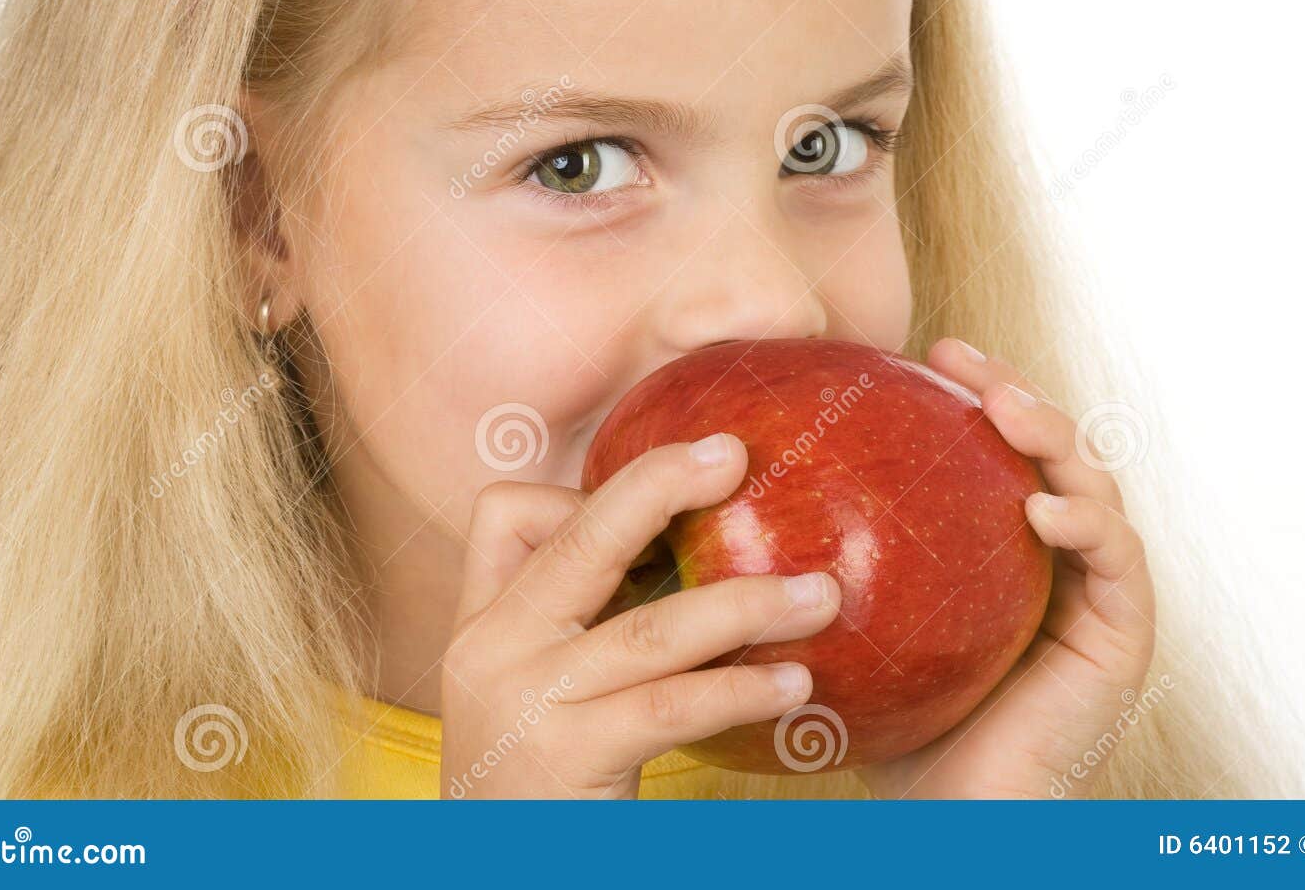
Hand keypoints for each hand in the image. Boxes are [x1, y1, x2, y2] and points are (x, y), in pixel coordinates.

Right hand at [440, 433, 841, 797]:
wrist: (497, 878)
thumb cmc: (539, 791)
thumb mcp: (539, 693)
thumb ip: (588, 628)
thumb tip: (700, 561)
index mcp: (484, 623)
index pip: (505, 513)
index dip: (584, 491)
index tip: (664, 497)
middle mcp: (488, 649)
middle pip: (580, 539)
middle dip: (658, 485)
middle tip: (734, 455)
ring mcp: (520, 702)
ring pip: (646, 630)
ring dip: (745, 603)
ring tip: (820, 595)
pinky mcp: (563, 758)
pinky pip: (669, 707)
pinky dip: (738, 689)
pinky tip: (794, 683)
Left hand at [860, 339, 1156, 798]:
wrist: (955, 815)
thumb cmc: (894, 725)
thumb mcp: (852, 622)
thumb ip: (820, 560)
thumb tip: (717, 496)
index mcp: (999, 549)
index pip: (996, 451)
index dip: (975, 392)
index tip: (927, 351)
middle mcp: (1052, 559)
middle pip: (1048, 450)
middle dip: (1014, 390)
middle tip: (963, 357)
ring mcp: (1093, 592)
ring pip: (1092, 485)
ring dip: (1055, 435)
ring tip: (1007, 409)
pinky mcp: (1124, 633)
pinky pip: (1118, 560)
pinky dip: (1088, 522)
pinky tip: (1040, 507)